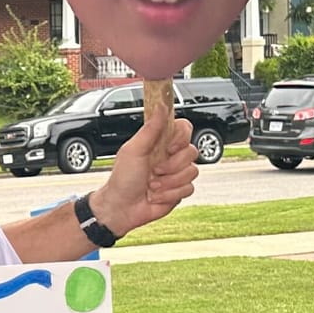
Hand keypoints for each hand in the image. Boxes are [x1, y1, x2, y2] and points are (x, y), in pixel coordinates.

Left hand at [95, 113, 197, 237]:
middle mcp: (171, 156)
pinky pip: (189, 189)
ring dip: (168, 182)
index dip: (181, 137)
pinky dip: (169, 194)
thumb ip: (151, 128)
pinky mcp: (180, 191)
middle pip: (192, 152)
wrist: (121, 208)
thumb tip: (162, 105)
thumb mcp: (134, 150)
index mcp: (160, 142)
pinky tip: (155, 196)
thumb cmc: (123, 178)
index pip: (184, 128)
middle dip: (171, 165)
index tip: (169, 147)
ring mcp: (177, 174)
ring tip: (151, 186)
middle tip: (153, 171)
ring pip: (192, 172)